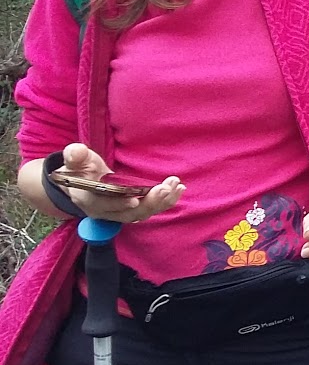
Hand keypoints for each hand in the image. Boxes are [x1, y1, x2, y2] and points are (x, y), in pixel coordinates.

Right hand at [55, 142, 183, 222]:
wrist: (80, 182)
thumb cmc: (78, 169)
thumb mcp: (74, 160)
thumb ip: (74, 156)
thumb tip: (76, 151)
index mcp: (88, 199)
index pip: (103, 205)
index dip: (118, 202)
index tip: (135, 198)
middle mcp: (104, 211)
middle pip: (128, 213)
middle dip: (149, 202)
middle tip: (166, 188)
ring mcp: (119, 212)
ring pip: (142, 212)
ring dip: (161, 201)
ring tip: (177, 186)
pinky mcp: (131, 209)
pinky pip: (149, 209)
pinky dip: (165, 201)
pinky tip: (178, 190)